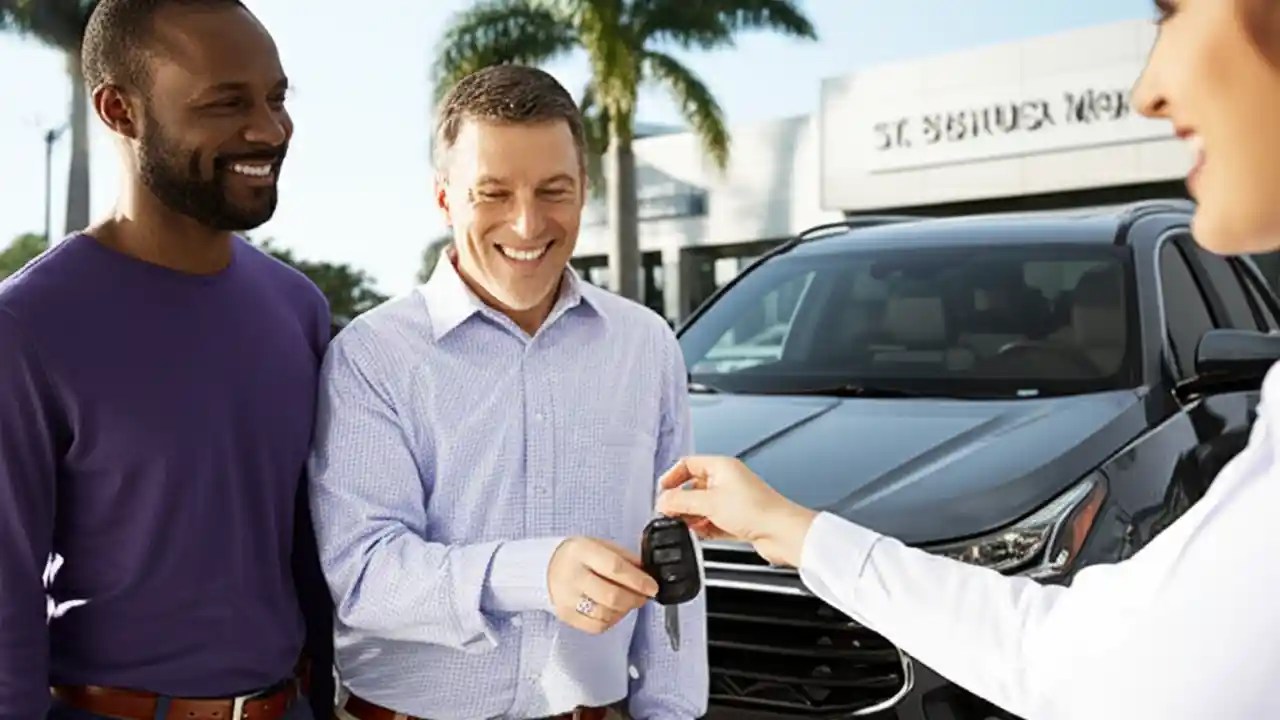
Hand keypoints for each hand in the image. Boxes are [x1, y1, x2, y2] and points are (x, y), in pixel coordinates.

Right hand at [547, 537, 657, 633]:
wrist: (547, 567)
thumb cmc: (579, 556)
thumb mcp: (601, 545)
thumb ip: (625, 558)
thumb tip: (647, 574)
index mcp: (583, 552)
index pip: (615, 568)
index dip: (638, 581)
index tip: (652, 587)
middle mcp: (572, 575)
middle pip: (612, 596)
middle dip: (635, 599)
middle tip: (643, 596)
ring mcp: (567, 598)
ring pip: (605, 614)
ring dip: (625, 611)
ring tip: (628, 602)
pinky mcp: (566, 615)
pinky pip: (596, 626)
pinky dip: (611, 621)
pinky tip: (614, 611)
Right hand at [655, 455, 817, 567]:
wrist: (782, 533)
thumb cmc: (757, 510)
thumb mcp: (710, 503)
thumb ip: (681, 502)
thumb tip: (662, 501)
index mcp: (722, 467)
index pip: (688, 464)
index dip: (672, 477)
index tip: (662, 493)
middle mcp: (728, 481)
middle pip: (694, 487)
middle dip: (681, 501)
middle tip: (669, 514)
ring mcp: (733, 501)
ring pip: (703, 506)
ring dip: (692, 516)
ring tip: (683, 526)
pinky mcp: (738, 519)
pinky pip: (713, 521)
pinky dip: (705, 527)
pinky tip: (700, 534)